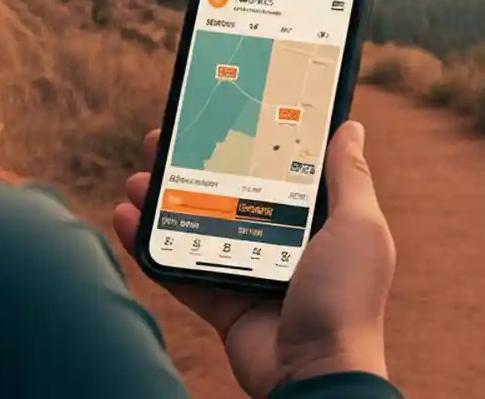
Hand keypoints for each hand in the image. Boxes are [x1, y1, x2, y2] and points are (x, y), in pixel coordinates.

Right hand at [112, 121, 395, 396]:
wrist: (317, 373)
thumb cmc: (347, 299)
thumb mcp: (358, 227)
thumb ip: (349, 178)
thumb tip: (350, 126)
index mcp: (320, 220)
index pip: (283, 169)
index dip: (253, 140)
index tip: (224, 112)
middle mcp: (285, 242)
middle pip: (231, 191)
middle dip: (196, 165)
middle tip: (164, 139)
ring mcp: (250, 272)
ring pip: (199, 226)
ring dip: (165, 200)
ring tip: (138, 176)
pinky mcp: (223, 303)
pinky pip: (179, 269)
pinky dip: (150, 245)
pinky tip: (126, 218)